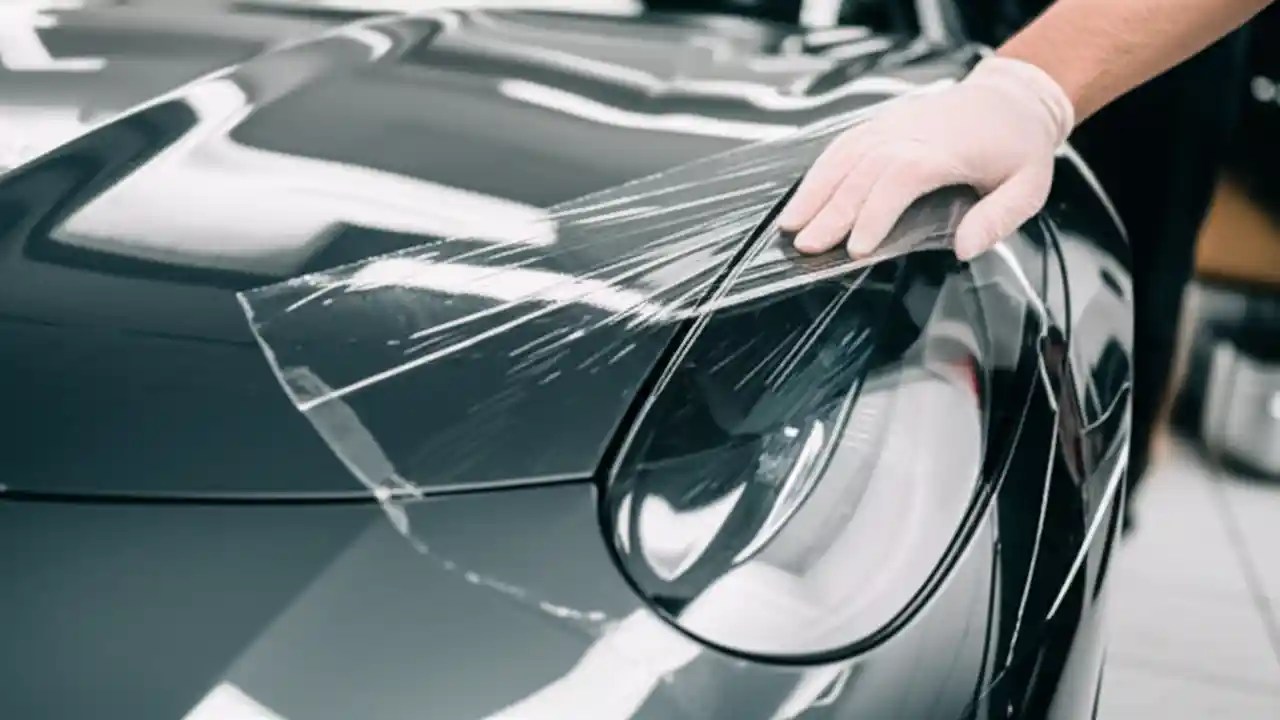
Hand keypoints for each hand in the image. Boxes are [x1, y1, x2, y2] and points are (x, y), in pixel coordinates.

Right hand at [777, 57, 1074, 260]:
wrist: (1012, 97)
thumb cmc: (1019, 147)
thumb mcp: (1030, 187)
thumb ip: (998, 219)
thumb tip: (965, 250)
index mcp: (947, 150)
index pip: (901, 177)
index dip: (875, 212)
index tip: (857, 248)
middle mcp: (912, 133)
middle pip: (862, 170)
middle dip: (832, 210)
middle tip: (806, 245)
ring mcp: (892, 126)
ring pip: (844, 155)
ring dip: (814, 191)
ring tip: (790, 225)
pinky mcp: (880, 125)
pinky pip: (842, 145)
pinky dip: (818, 172)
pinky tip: (801, 198)